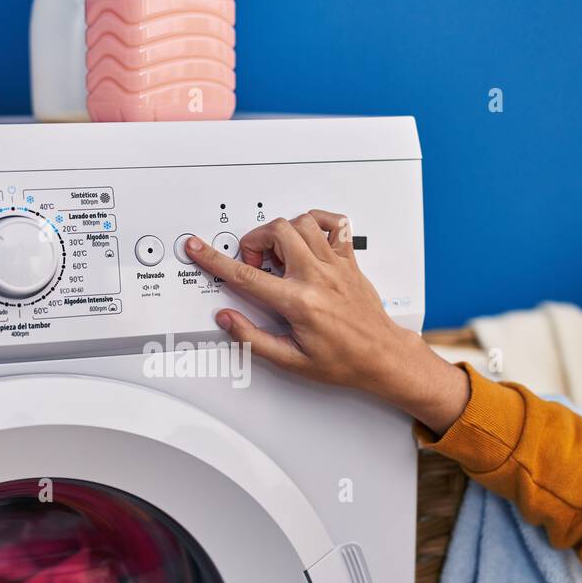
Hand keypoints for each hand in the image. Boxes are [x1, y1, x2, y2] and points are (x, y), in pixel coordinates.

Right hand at [185, 210, 469, 435]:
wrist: (382, 356)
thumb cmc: (343, 361)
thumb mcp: (291, 361)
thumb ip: (253, 338)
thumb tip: (228, 319)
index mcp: (299, 303)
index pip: (247, 276)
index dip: (215, 260)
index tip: (198, 249)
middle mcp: (317, 277)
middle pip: (277, 232)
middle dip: (255, 241)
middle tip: (255, 263)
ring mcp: (336, 265)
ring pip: (302, 222)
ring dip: (282, 232)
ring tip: (279, 255)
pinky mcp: (349, 261)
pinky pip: (335, 224)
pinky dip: (316, 221)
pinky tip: (307, 236)